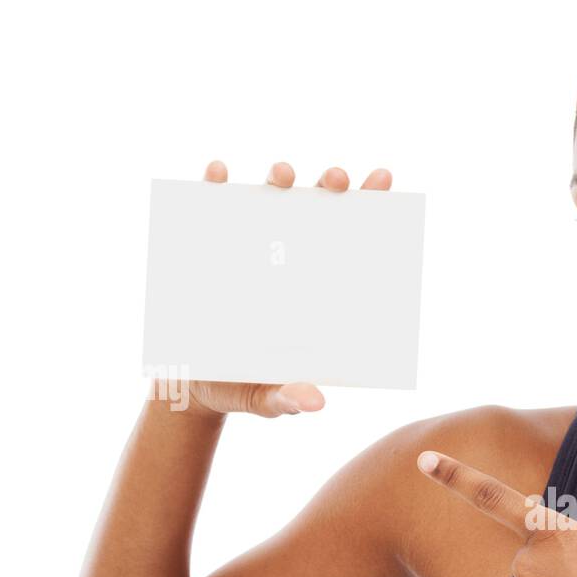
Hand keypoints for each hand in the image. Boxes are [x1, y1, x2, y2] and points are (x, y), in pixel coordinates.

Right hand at [175, 159, 393, 417]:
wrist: (192, 386)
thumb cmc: (244, 388)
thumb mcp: (267, 398)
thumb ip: (289, 398)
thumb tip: (315, 403)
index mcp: (317, 289)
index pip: (352, 242)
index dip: (370, 206)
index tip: (384, 178)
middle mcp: (289, 259)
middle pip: (317, 211)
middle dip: (330, 187)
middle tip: (337, 178)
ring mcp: (249, 250)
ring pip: (269, 201)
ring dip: (278, 180)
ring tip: (283, 174)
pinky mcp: (207, 248)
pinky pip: (210, 209)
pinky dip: (212, 187)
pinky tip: (218, 174)